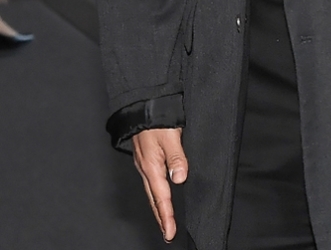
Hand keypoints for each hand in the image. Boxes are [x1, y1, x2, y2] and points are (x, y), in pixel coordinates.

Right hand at [132, 127, 187, 241]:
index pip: (161, 197)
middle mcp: (145, 168)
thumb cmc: (155, 119)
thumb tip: (180, 179)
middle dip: (161, 216)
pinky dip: (156, 193)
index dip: (167, 216)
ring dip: (159, 206)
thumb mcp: (170, 136)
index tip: (170, 232)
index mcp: (151, 166)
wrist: (141, 105)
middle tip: (168, 233)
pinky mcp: (145, 157)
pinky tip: (160, 194)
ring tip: (165, 219)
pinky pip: (151, 181)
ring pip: (152, 191)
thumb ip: (176, 157)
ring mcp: (144, 163)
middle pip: (154, 198)